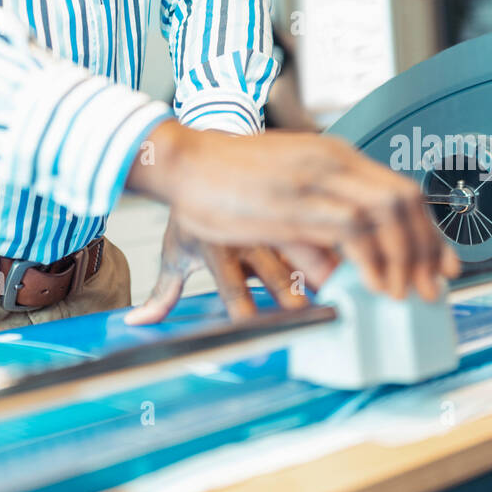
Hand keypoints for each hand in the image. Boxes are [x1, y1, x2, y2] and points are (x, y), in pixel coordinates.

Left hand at [124, 214, 339, 324]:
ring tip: (347, 285)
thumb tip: (135, 323)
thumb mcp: (174, 251)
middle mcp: (244, 237)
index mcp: (216, 251)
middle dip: (294, 293)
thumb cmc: (190, 214)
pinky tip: (357, 252)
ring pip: (302, 244)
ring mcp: (269, 219)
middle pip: (274, 271)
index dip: (244, 315)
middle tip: (316, 313)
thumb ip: (162, 294)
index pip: (231, 290)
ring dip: (325, 267)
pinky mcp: (287, 204)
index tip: (257, 334)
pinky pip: (317, 224)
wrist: (197, 158)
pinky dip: (337, 240)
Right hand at [128, 121, 460, 301]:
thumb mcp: (284, 193)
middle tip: (432, 287)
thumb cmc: (226, 177)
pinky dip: (373, 261)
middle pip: (404, 201)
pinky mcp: (296, 202)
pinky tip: (375, 286)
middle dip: (427, 248)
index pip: (400, 189)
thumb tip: (335, 269)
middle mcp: (333, 163)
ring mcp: (315, 180)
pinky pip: (352, 230)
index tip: (442, 263)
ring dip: (405, 258)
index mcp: (334, 156)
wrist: (184, 160)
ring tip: (405, 295)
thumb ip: (314, 227)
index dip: (429, 230)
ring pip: (385, 214)